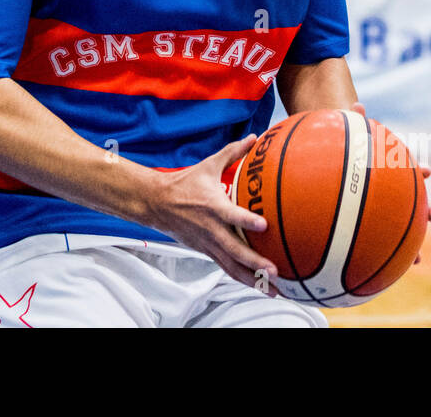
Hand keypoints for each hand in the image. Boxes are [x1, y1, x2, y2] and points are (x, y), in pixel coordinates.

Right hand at [146, 134, 277, 288]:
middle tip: (274, 270)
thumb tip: (254, 138)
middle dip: (255, 262)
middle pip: (235, 250)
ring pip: (231, 266)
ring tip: (273, 290)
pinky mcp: (206, 251)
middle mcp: (211, 229)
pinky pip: (226, 268)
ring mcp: (208, 243)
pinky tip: (258, 288)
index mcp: (213, 206)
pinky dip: (242, 279)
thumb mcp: (208, 165)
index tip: (264, 225)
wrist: (156, 202)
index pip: (232, 215)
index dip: (247, 221)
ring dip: (252, 279)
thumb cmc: (184, 183)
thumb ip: (233, 152)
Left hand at [350, 102, 430, 264]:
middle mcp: (392, 187)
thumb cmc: (344, 144)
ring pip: (400, 225)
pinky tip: (380, 269)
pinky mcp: (371, 217)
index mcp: (389, 168)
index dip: (419, 170)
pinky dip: (380, 252)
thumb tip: (357, 105)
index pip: (409, 168)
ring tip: (416, 259)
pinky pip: (377, 237)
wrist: (339, 155)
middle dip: (425, 210)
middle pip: (413, 201)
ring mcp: (384, 203)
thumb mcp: (348, 132)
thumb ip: (354, 120)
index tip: (428, 172)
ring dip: (409, 241)